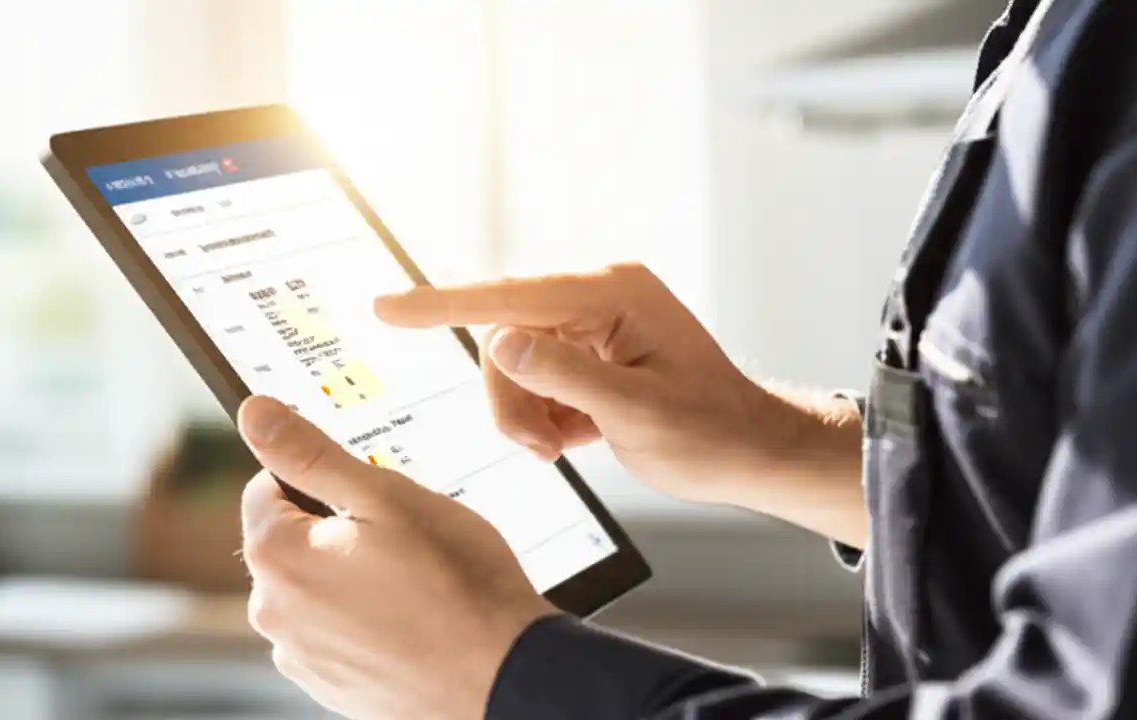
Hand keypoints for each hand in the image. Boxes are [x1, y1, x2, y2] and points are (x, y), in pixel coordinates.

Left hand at [237, 396, 557, 719]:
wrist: (503, 674)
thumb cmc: (456, 583)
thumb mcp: (387, 496)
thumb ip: (311, 454)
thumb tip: (255, 413)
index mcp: (277, 556)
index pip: (267, 486)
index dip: (322, 480)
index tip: (369, 494)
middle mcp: (274, 613)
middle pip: (292, 541)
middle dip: (337, 530)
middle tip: (402, 539)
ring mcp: (302, 658)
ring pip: (317, 589)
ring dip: (353, 579)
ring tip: (416, 584)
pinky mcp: (331, 688)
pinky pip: (337, 634)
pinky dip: (366, 623)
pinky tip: (414, 620)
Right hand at [376, 264, 866, 545]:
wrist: (750, 452)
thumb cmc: (711, 433)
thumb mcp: (636, 413)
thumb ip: (565, 376)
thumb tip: (499, 342)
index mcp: (614, 295)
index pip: (511, 297)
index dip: (442, 304)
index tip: (386, 307)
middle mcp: (601, 299)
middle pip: (507, 337)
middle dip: (510, 398)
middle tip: (540, 448)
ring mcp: (595, 325)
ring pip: (515, 364)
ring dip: (524, 412)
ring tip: (560, 447)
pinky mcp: (592, 353)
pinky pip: (536, 378)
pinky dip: (542, 415)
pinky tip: (574, 436)